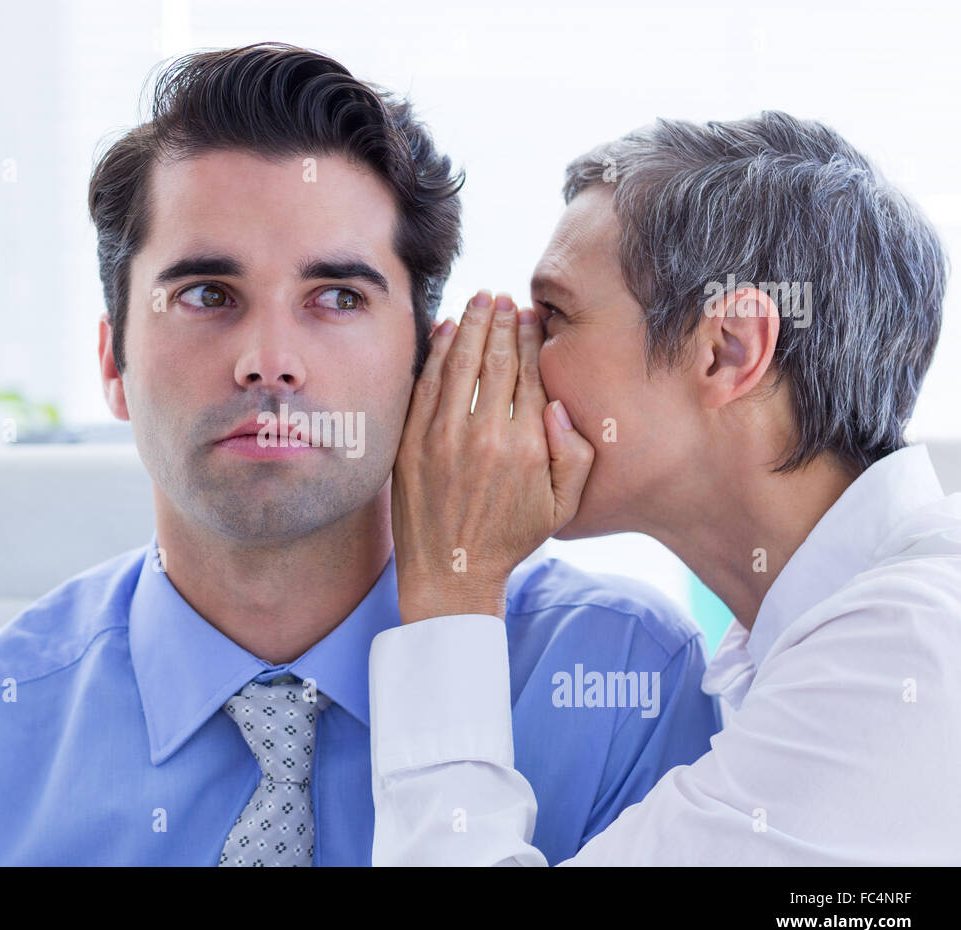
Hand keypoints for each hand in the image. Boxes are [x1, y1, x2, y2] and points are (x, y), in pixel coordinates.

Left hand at [391, 290, 594, 622]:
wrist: (450, 573)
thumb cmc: (510, 538)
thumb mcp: (562, 507)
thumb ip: (577, 456)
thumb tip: (560, 405)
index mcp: (527, 447)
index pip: (530, 375)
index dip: (530, 338)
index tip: (530, 315)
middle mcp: (485, 436)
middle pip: (496, 360)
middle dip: (500, 321)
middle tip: (503, 296)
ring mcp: (443, 437)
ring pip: (459, 363)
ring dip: (469, 325)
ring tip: (478, 299)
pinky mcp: (411, 443)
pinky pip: (425, 384)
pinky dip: (435, 351)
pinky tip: (444, 327)